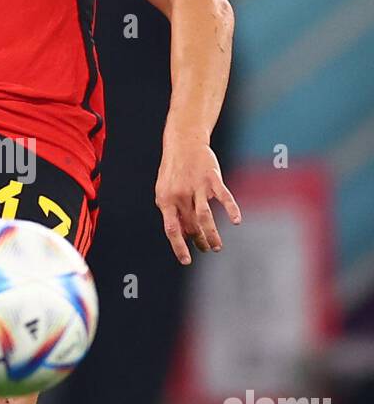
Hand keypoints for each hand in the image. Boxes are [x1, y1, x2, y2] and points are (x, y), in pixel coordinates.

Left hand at [155, 138, 240, 264]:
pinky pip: (223, 197)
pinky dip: (231, 209)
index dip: (179, 247)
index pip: (172, 230)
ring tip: (217, 246)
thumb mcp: (165, 192)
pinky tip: (237, 221)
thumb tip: (182, 236)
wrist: (183, 142)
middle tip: (207, 249)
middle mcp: (180, 195)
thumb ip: (173, 213)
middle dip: (200, 241)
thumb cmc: (174, 171)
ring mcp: (196, 187)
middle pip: (191, 226)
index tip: (187, 261)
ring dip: (212, 235)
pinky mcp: (212, 179)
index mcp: (166, 200)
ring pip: (205, 217)